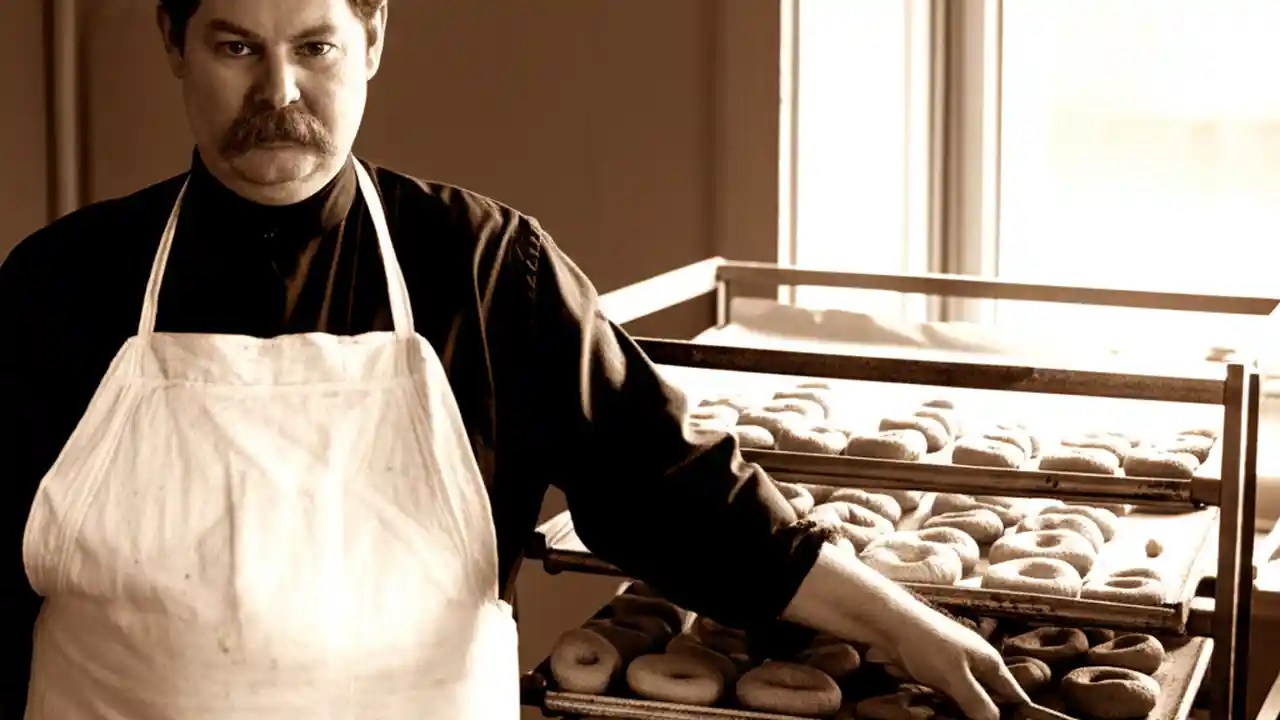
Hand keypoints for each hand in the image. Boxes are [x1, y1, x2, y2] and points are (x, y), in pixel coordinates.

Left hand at [783, 544, 1027, 719]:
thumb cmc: (927, 644)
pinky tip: (931, 708)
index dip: (1017, 710)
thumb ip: (977, 701)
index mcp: (989, 661)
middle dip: (982, 712)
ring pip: (964, 696)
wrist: (889, 623)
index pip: (1013, 692)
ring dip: (957, 708)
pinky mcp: (934, 669)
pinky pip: (944, 692)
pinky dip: (940, 701)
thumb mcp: (955, 677)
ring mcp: (954, 665)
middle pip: (989, 696)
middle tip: (971, 719)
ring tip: (948, 715)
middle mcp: (976, 662)